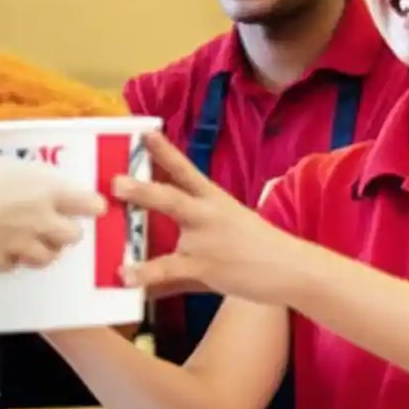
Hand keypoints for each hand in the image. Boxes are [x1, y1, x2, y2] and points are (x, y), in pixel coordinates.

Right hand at [0, 130, 106, 270]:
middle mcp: (40, 220)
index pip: (88, 202)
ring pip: (48, 257)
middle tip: (57, 223)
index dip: (92, 204)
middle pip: (74, 235)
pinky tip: (3, 253)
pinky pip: (14, 266)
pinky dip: (13, 261)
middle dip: (69, 230)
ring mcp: (20, 245)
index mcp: (45, 188)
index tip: (91, 204)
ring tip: (35, 242)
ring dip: (45, 250)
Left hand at [113, 132, 296, 302]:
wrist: (293, 268)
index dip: (164, 152)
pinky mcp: (206, 265)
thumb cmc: (260, 251)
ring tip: (114, 205)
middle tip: (114, 179)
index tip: (144, 133)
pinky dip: (145, 273)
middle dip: (142, 184)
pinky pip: (169, 268)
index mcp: (215, 200)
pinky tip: (124, 275)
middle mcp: (210, 214)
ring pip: (172, 216)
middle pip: (173, 192)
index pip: (186, 171)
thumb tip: (154, 270)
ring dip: (144, 205)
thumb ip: (191, 245)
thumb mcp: (230, 233)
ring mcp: (207, 239)